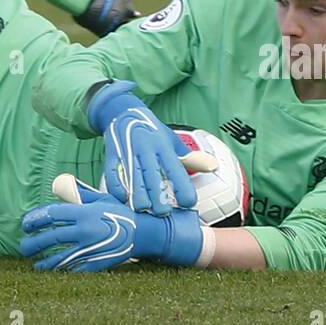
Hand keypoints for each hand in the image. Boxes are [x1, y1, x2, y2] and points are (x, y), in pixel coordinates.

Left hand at [20, 175, 203, 270]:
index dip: (36, 218)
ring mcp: (90, 248)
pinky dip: (62, 271)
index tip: (26, 224)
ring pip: (60, 256)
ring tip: (35, 263)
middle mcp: (85, 230)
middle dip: (34, 242)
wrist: (143, 233)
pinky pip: (75, 269)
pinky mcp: (96, 263)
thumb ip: (81, 196)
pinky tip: (52, 272)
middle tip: (23, 246)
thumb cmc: (120, 213)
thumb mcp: (101, 199)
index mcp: (84, 212)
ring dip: (45, 261)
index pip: (53, 214)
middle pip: (52, 236)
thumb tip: (61, 189)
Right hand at [86, 79, 196, 214]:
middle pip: (152, 178)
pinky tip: (124, 199)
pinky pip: (112, 175)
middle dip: (158, 199)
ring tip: (144, 210)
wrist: (122, 111)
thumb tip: (213, 166)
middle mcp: (145, 149)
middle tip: (163, 213)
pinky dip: (117, 189)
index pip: (176, 169)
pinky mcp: (112, 156)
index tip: (189, 203)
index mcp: (163, 146)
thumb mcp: (171, 139)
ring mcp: (127, 152)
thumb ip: (191, 156)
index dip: (183, 187)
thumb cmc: (151, 131)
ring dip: (139, 198)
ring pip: (132, 180)